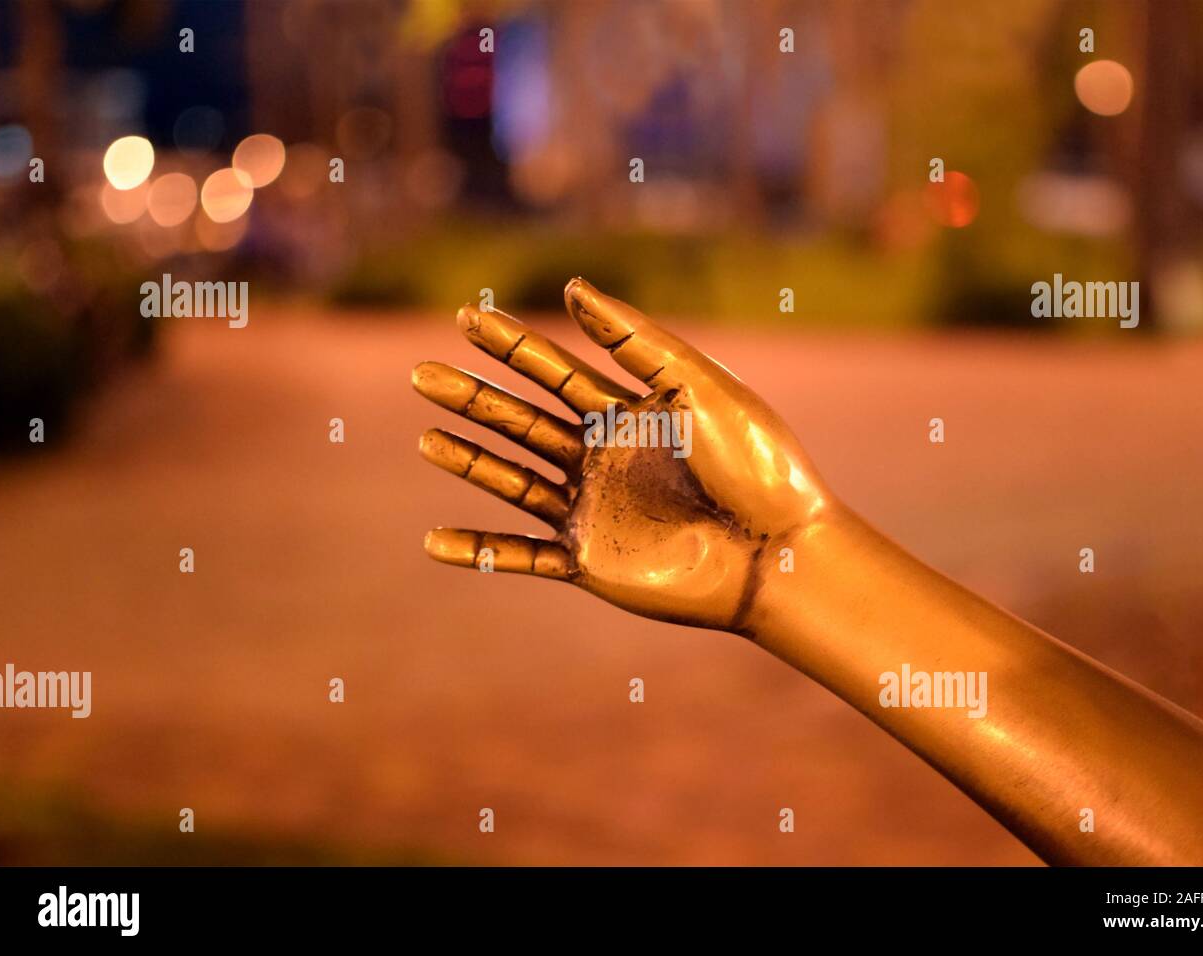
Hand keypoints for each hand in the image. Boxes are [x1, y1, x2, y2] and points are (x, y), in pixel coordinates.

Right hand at [412, 278, 834, 630]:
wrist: (780, 551)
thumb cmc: (755, 463)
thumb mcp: (700, 386)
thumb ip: (636, 341)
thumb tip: (573, 286)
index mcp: (631, 412)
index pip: (556, 371)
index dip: (511, 344)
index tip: (466, 317)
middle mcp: (604, 458)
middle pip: (524, 421)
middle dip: (474, 396)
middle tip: (422, 374)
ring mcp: (594, 509)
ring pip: (514, 480)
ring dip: (470, 461)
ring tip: (428, 438)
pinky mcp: (589, 560)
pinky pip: (522, 555)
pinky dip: (478, 551)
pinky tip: (434, 542)